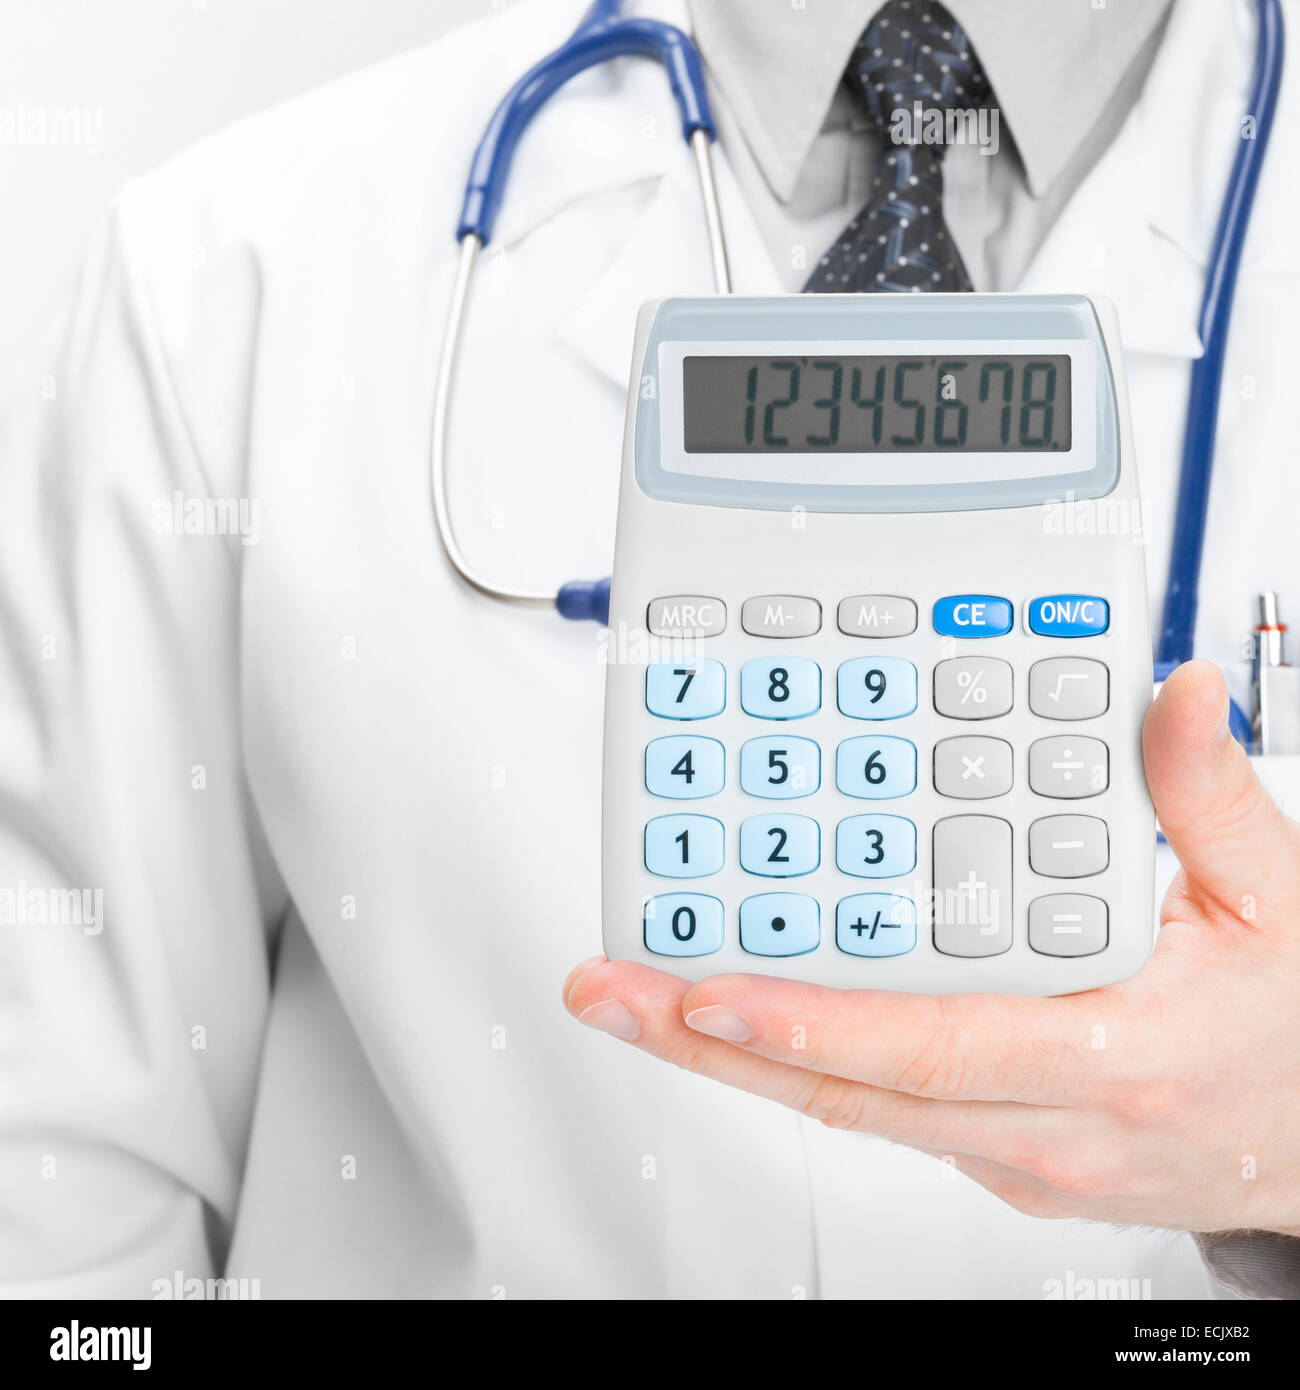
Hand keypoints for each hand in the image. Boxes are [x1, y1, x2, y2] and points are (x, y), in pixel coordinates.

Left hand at [566, 660, 1299, 1234]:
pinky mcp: (991, 1148)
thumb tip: (1173, 696)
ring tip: (639, 994)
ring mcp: (1008, 1150)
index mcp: (1108, 1057)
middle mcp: (1038, 1124)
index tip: (708, 985)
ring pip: (844, 1107)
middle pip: (844, 1094)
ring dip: (732, 1053)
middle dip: (709, 1045)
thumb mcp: (1281, 900)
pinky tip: (736, 1008)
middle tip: (610, 992)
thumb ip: (1209, 792)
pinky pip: (875, 1102)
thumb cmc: (1296, 1030)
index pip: (927, 1045)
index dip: (807, 1023)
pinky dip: (797, 1057)